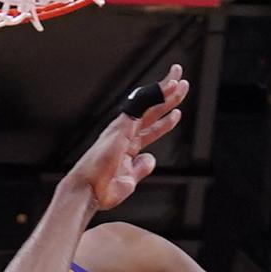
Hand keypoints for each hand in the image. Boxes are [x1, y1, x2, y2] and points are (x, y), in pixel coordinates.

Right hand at [63, 65, 185, 213]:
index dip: (166, 120)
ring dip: (165, 91)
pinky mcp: (121, 126)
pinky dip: (154, 95)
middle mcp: (125, 133)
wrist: (88, 191)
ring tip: (180, 81)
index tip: (177, 111)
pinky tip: (167, 88)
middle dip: (168, 96)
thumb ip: (140, 168)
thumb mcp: (129, 180)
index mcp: (128, 145)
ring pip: (148, 104)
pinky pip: (141, 105)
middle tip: (183, 82)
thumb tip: (149, 158)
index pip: (151, 128)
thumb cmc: (102, 189)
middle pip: (152, 111)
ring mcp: (123, 128)